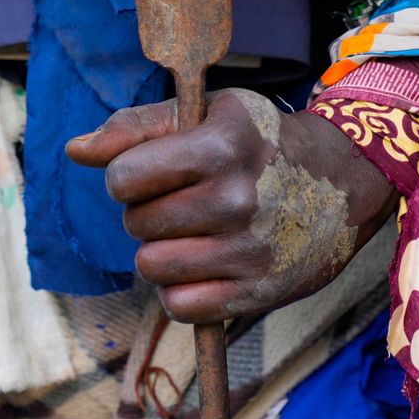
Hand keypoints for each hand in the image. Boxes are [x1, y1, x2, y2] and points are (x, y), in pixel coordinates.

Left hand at [66, 88, 394, 323]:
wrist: (344, 180)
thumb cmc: (259, 141)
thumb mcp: (208, 112)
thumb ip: (137, 126)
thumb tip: (74, 151)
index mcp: (222, 146)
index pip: (123, 177)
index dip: (128, 175)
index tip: (154, 171)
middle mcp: (238, 198)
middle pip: (135, 223)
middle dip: (148, 212)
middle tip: (185, 201)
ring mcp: (250, 249)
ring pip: (152, 267)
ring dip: (162, 253)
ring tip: (194, 233)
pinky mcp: (259, 292)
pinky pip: (180, 307)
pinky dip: (181, 291)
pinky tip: (205, 266)